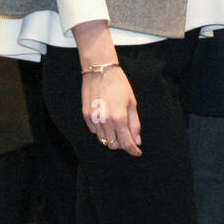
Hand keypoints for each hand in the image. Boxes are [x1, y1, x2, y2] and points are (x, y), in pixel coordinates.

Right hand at [73, 20, 140, 155]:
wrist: (100, 70)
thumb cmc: (119, 84)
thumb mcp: (132, 103)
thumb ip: (134, 123)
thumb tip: (137, 140)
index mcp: (119, 118)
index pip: (126, 143)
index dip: (133, 150)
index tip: (137, 152)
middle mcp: (105, 121)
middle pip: (113, 144)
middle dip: (122, 144)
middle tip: (128, 137)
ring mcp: (93, 119)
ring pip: (103, 139)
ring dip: (112, 138)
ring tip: (118, 127)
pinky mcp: (85, 116)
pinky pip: (94, 131)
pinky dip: (102, 131)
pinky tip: (107, 121)